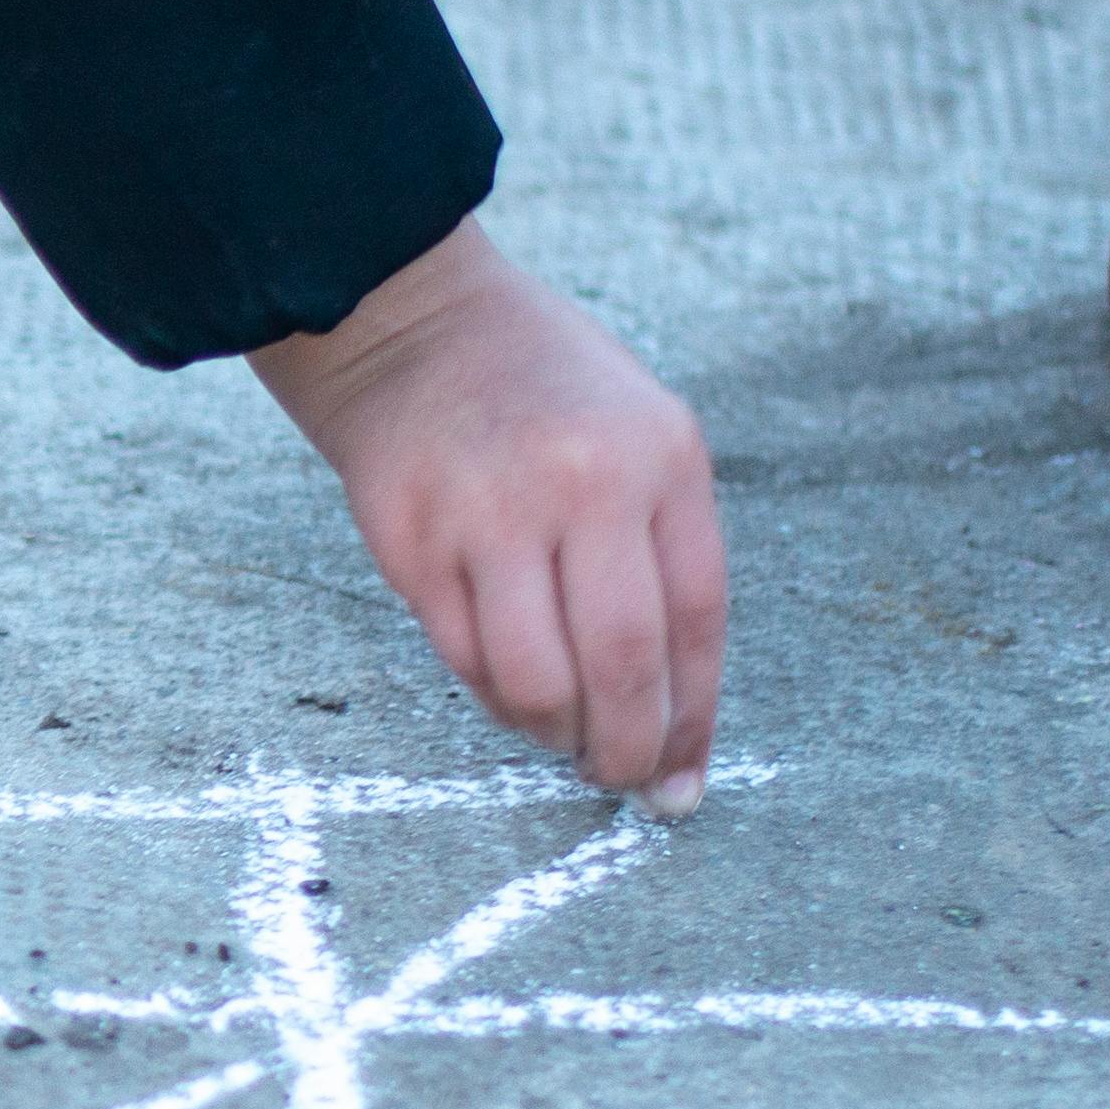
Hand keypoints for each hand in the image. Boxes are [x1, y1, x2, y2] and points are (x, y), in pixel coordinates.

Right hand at [246, 218, 725, 808]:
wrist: (413, 327)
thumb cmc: (545, 392)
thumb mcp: (641, 436)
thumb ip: (664, 550)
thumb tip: (672, 703)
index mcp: (660, 460)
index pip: (696, 622)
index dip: (692, 718)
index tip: (682, 777)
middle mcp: (582, 486)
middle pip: (622, 665)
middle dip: (626, 749)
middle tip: (620, 781)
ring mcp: (490, 516)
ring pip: (535, 680)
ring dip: (554, 732)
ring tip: (561, 735)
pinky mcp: (413, 544)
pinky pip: (465, 658)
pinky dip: (495, 695)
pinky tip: (509, 691)